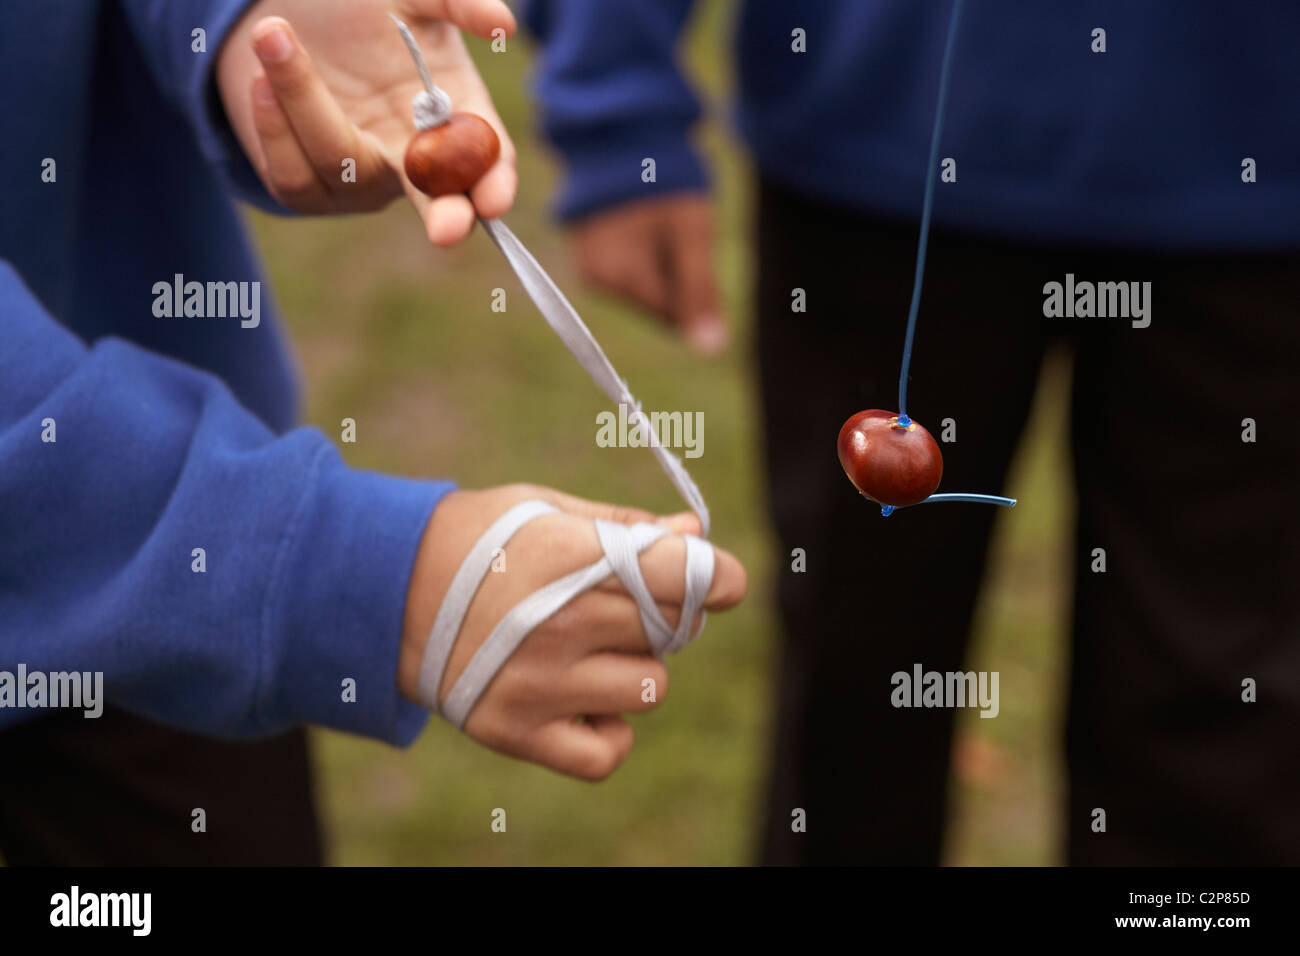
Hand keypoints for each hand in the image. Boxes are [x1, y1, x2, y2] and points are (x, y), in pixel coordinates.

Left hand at [215, 0, 516, 245]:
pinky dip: (275, 127)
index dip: (494, 183)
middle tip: (447, 230)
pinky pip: (294, 178)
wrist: (285, 12)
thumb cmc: (360, 6)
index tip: (492, 197)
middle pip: (438, 204)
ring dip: (305, 104)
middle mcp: (412, 157)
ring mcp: (361, 179)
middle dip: (446, 218)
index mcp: (452, 114)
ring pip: (344, 169)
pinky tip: (259, 80)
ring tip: (273, 34)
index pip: (487, 162)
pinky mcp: (308, 188)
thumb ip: (457, 3)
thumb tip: (501, 23)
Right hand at [400, 483, 746, 779]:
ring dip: (636, 668)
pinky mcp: (517, 732)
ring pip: (651, 688)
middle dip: (666, 612)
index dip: (717, 575)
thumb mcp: (546, 509)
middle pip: (674, 629)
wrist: (382, 589)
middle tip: (623, 602)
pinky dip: (609, 730)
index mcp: (570, 556)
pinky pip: (609, 753)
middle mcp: (558, 624)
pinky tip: (582, 699)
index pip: (685, 575)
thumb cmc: (479, 539)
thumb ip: (625, 526)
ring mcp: (537, 685)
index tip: (717, 577)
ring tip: (590, 648)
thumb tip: (698, 535)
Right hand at [572, 195, 726, 354]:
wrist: (623, 134)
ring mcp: (588, 268)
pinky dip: (644, 253)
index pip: (672, 314)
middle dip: (675, 273)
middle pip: (656, 302)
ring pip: (644, 288)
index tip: (691, 243)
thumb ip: (700, 292)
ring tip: (656, 219)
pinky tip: (642, 220)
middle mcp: (596, 280)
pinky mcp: (588, 255)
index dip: (694, 285)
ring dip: (660, 262)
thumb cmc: (662, 181)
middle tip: (673, 227)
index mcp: (619, 277)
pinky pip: (628, 272)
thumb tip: (711, 348)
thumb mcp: (691, 233)